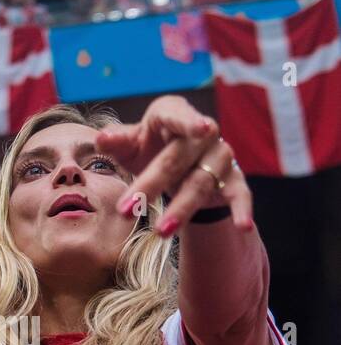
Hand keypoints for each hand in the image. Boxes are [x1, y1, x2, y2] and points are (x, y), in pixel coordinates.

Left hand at [96, 95, 252, 235]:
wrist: (183, 163)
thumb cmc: (150, 147)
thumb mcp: (131, 144)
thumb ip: (117, 141)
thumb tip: (101, 139)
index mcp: (173, 113)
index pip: (178, 116)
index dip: (189, 122)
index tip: (200, 128)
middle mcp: (203, 132)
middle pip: (176, 159)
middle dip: (150, 185)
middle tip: (125, 209)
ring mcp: (220, 155)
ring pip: (200, 182)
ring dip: (181, 208)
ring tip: (160, 231)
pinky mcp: (235, 178)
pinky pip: (240, 194)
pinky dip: (242, 210)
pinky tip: (243, 226)